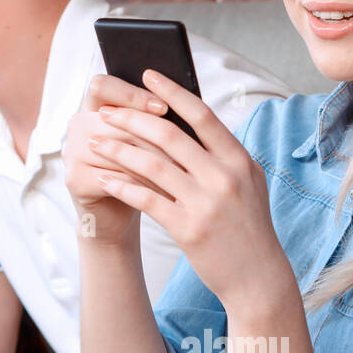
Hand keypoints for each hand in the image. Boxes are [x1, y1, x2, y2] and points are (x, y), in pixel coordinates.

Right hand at [63, 73, 176, 243]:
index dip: (131, 94)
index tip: (163, 108)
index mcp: (92, 107)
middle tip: (185, 148)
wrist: (116, 212)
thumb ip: (151, 120)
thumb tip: (181, 106)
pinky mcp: (75, 179)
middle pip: (115, 119)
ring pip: (119, 150)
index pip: (102, 85)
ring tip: (182, 171)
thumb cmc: (136, 171)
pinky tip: (166, 193)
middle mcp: (77, 125)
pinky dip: (144, 186)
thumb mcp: (144, 140)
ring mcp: (72, 152)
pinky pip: (117, 177)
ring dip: (155, 162)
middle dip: (154, 135)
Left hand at [85, 68, 288, 302]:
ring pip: (152, 164)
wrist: (257, 277)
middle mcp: (224, 177)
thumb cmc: (246, 226)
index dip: (172, 91)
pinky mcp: (188, 228)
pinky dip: (122, 185)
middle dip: (131, 118)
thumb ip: (222, 154)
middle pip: (169, 134)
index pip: (201, 115)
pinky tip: (104, 177)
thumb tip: (187, 120)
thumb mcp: (247, 183)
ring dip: (118, 149)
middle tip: (105, 111)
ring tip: (94, 140)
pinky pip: (146, 199)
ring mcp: (206, 203)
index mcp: (239, 160)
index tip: (148, 75)